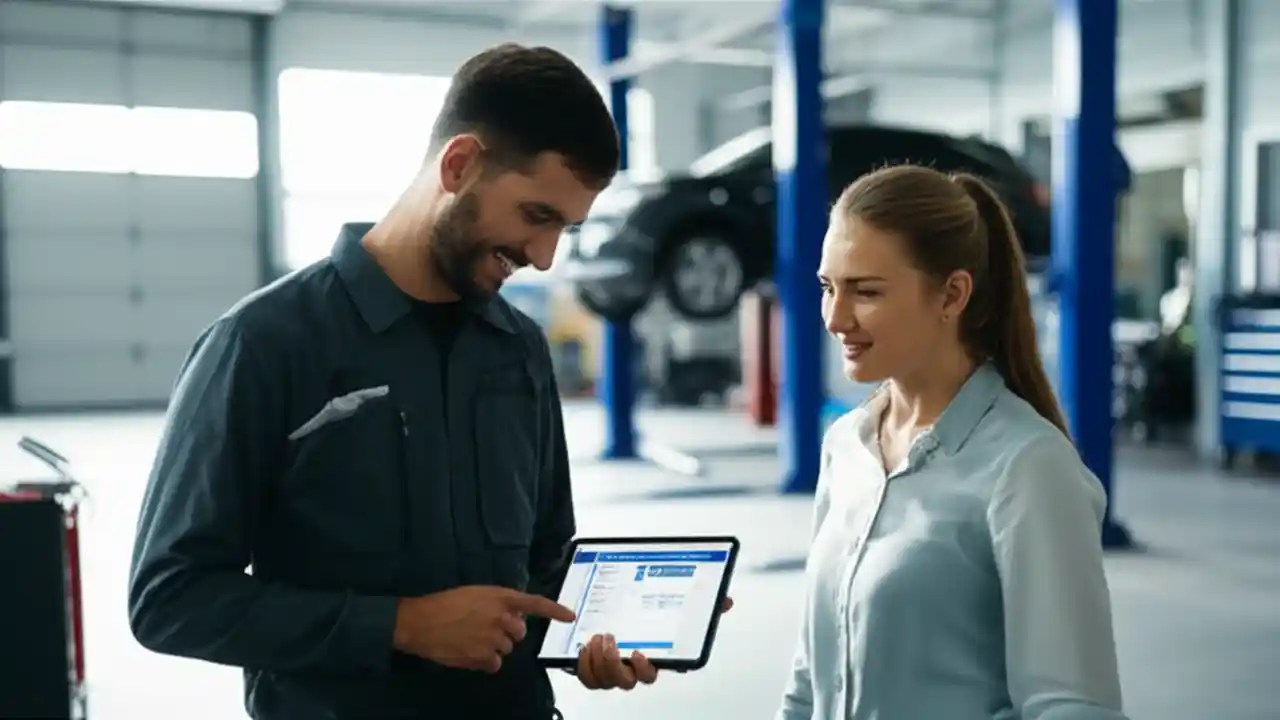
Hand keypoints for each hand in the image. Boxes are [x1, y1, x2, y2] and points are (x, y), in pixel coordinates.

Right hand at [393, 585, 574, 672]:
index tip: (570, 617)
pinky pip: (495, 665)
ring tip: (471, 638)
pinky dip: (484, 662)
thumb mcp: (475, 594)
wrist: (420, 622)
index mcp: (500, 597)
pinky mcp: (483, 658)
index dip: (555, 611)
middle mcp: (501, 617)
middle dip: (507, 632)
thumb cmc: (444, 603)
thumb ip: (498, 603)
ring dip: (494, 647)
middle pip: (520, 633)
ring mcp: (494, 639)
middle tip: (485, 628)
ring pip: (506, 650)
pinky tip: (469, 652)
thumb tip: (513, 616)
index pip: (535, 603)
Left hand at [575, 596, 733, 690]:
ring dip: (596, 661)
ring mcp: (610, 669)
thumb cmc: (644, 613)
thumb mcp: (671, 606)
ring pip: (603, 681)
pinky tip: (584, 646)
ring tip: (595, 637)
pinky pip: (587, 677)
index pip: (650, 673)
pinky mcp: (592, 666)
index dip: (643, 669)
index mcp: (648, 657)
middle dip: (613, 663)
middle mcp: (629, 668)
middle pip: (624, 682)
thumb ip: (700, 606)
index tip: (637, 652)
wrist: (611, 608)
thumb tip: (727, 602)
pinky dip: (583, 664)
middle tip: (609, 638)